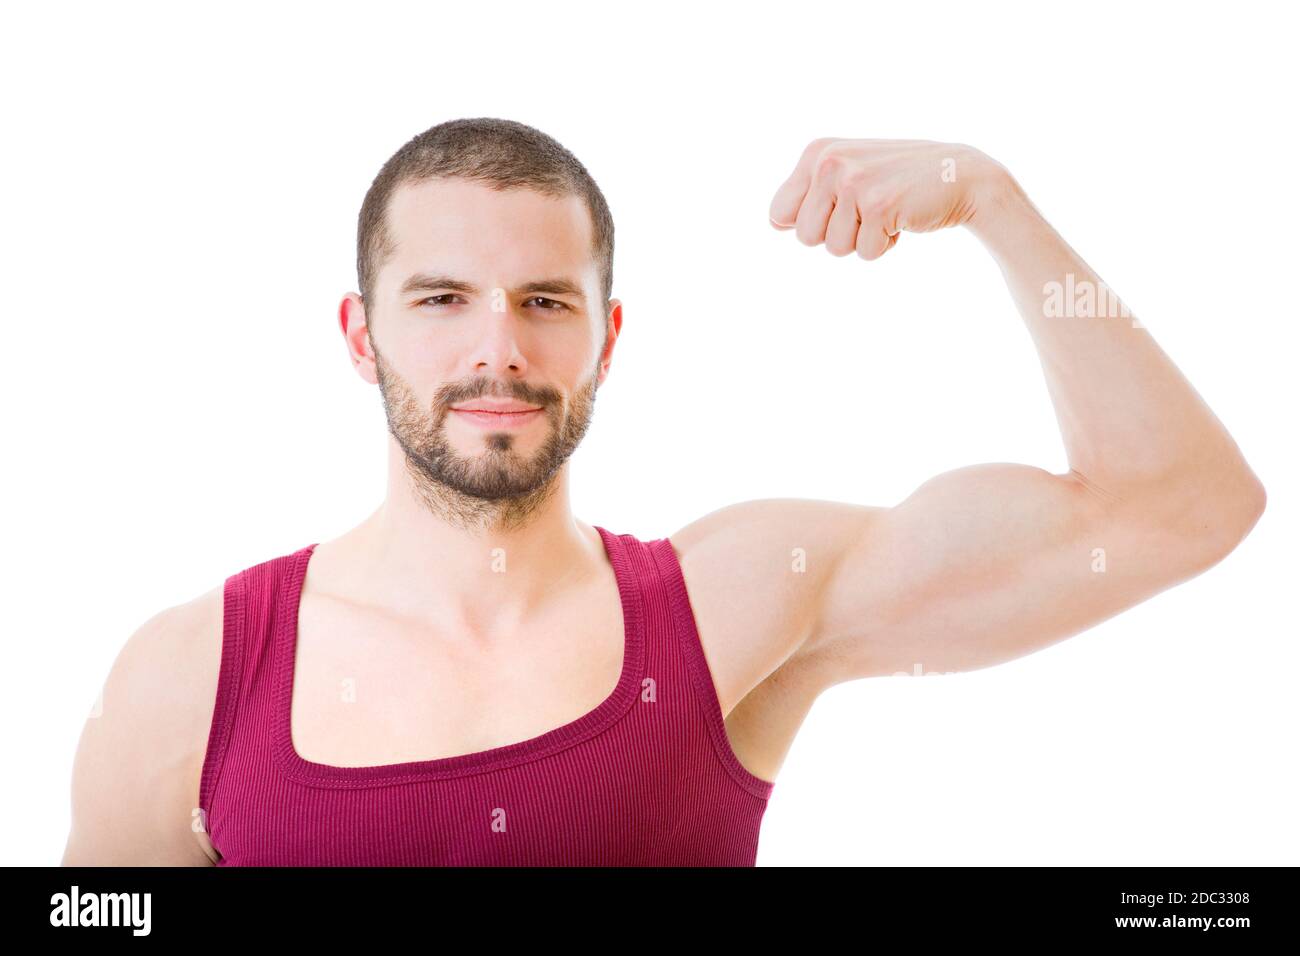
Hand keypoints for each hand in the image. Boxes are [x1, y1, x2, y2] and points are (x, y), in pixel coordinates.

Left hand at [768, 138, 1009, 258]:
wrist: (959, 173)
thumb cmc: (898, 180)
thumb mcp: (849, 173)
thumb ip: (810, 192)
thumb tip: (774, 222)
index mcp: (816, 152)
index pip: (778, 214)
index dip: (810, 223)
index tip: (838, 208)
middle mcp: (829, 162)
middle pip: (805, 237)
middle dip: (836, 236)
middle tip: (866, 212)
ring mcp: (853, 182)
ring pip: (834, 249)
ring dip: (863, 241)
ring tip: (885, 212)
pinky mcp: (877, 205)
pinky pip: (865, 253)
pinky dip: (886, 246)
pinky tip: (901, 218)